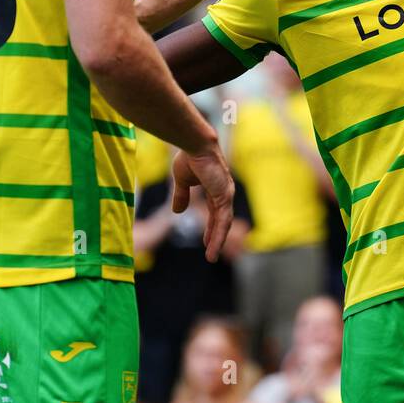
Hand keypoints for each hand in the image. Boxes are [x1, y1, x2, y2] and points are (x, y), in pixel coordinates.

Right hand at [170, 143, 234, 262]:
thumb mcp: (182, 181)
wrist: (194, 145)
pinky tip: (212, 247)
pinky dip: (218, 236)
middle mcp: (223, 191)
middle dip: (215, 236)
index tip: (206, 239)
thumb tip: (177, 211)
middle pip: (220, 220)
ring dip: (216, 241)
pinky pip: (222, 221)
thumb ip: (182, 196)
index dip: (211, 225)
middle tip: (210, 251)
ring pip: (223, 224)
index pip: (215, 211)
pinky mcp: (224, 196)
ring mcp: (226, 194)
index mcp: (215, 187)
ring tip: (211, 257)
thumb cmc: (189, 157)